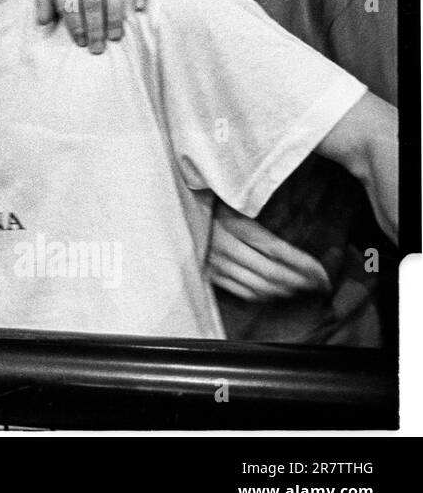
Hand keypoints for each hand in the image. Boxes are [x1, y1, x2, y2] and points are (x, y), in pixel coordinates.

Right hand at [208, 203, 332, 302]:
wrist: (167, 205)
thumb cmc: (207, 197)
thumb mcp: (233, 198)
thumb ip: (257, 212)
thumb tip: (293, 228)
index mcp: (234, 226)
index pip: (279, 251)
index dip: (305, 265)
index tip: (324, 274)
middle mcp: (225, 248)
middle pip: (272, 273)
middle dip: (301, 282)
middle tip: (320, 286)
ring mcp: (215, 264)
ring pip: (258, 287)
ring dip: (284, 291)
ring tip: (302, 290)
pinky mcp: (207, 273)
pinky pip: (242, 291)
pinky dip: (263, 295)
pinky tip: (275, 292)